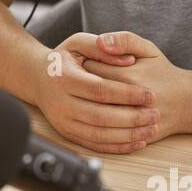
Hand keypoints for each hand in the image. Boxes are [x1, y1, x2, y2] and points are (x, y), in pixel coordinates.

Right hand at [30, 31, 158, 153]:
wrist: (36, 77)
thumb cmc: (61, 59)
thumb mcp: (77, 43)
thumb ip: (102, 47)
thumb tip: (128, 60)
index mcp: (64, 79)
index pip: (100, 90)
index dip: (126, 94)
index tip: (149, 94)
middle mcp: (61, 103)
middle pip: (100, 116)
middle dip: (132, 117)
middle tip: (155, 114)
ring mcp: (63, 121)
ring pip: (99, 135)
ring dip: (128, 135)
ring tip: (150, 129)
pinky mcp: (67, 133)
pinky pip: (94, 145)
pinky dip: (117, 147)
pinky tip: (136, 142)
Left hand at [82, 31, 191, 145]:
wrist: (186, 102)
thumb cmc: (162, 72)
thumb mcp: (147, 49)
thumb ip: (124, 40)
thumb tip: (100, 41)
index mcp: (129, 76)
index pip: (90, 68)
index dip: (85, 63)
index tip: (88, 62)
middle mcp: (129, 101)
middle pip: (88, 92)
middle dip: (83, 85)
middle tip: (85, 80)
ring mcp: (132, 122)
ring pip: (94, 114)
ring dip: (88, 105)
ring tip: (93, 96)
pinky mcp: (133, 136)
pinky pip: (105, 134)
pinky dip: (98, 125)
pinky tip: (102, 113)